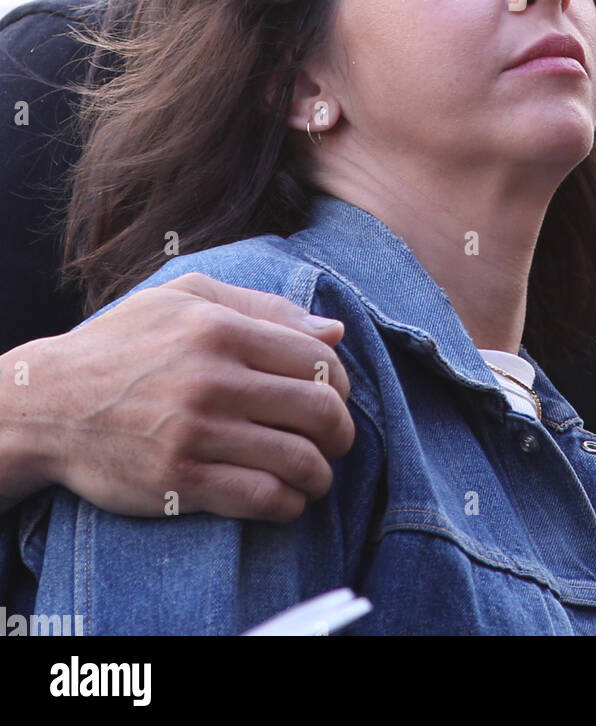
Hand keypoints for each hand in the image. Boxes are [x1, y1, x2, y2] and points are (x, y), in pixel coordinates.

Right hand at [0, 272, 354, 520]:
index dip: (340, 383)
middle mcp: (212, 378)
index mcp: (220, 328)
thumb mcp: (186, 299)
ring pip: (299, 459)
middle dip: (341, 431)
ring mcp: (196, 433)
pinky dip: (289, 503)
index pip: (317, 359)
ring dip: (321, 474)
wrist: (47, 402)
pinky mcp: (180, 482)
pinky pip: (263, 498)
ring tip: (314, 474)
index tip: (334, 397)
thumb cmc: (125, 344)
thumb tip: (334, 333)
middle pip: (319, 410)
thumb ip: (263, 307)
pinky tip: (285, 497)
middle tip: (335, 440)